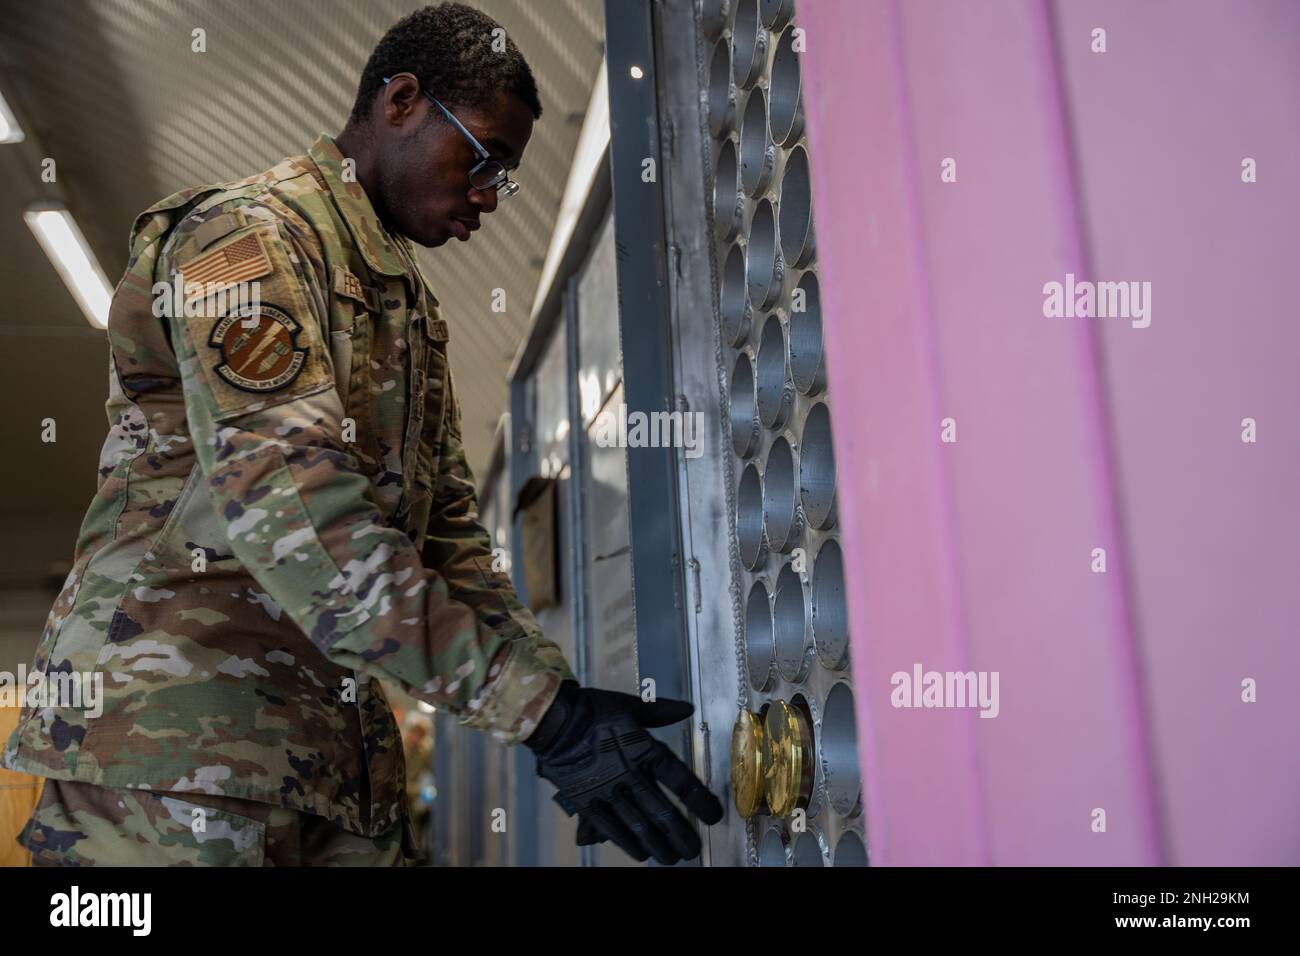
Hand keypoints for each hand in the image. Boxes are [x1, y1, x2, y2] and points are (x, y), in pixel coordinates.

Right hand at [526, 681, 723, 863]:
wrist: (552, 719)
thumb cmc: (592, 709)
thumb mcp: (630, 704)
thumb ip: (661, 711)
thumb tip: (687, 709)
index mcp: (642, 748)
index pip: (679, 779)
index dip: (699, 800)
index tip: (714, 815)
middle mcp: (628, 773)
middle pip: (662, 811)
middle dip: (681, 834)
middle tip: (693, 849)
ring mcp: (607, 790)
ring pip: (639, 826)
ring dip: (658, 845)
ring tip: (672, 858)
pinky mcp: (587, 801)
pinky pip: (611, 828)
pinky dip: (627, 843)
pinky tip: (641, 854)